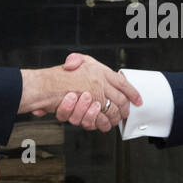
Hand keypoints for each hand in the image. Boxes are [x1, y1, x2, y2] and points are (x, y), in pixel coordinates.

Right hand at [23, 52, 141, 132]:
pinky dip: (102, 124)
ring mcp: (96, 96)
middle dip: (124, 110)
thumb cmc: (57, 76)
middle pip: (121, 100)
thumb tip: (75, 62)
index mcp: (100, 70)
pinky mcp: (90, 110)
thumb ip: (77, 59)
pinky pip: (101, 120)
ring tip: (111, 120)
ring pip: (112, 112)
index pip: (122, 82)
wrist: (43, 87)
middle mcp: (100, 82)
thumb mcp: (71, 61)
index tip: (138, 100)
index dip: (133, 92)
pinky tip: (101, 123)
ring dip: (113, 118)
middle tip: (124, 114)